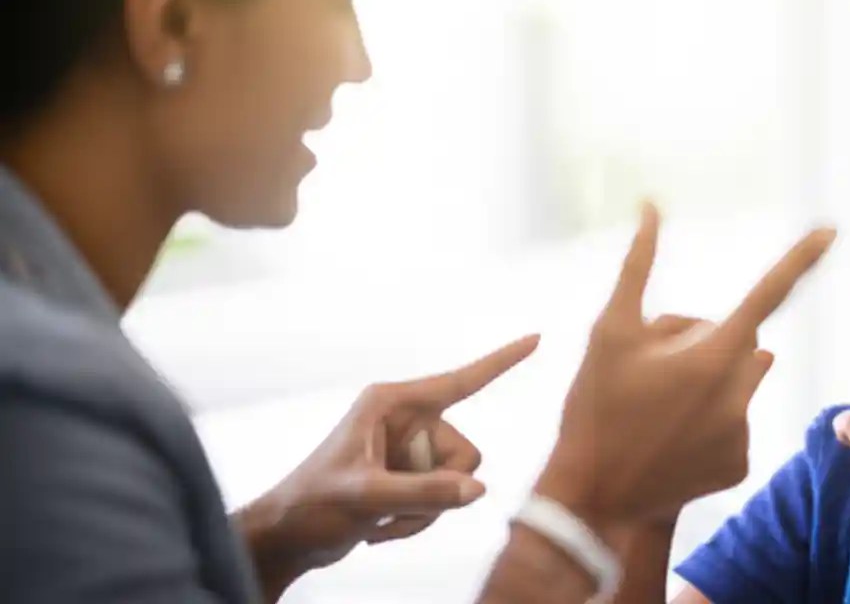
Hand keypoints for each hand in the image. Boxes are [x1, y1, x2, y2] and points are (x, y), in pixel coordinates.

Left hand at [237, 335, 538, 597]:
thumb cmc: (312, 506)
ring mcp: (408, 448)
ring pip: (457, 481)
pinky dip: (417, 519)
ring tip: (380, 519)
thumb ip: (425, 493)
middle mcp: (405, 419)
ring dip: (425, 511)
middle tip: (390, 506)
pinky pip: (443, 497)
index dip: (501, 360)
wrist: (286, 537)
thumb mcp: (366, 497)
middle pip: (464, 454)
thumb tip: (478, 489)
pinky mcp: (408, 474)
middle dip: (437, 490)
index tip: (536, 338)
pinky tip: (380, 526)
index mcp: (391, 403)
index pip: (459, 381)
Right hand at [536, 204, 834, 526]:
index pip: (768, 293)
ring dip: (712, 380)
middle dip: (707, 339)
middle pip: (740, 340)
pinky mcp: (741, 464)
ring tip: (660, 404)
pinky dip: (711, 421)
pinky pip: (735, 422)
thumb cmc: (595, 404)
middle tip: (654, 364)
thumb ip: (637, 264)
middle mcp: (739, 393)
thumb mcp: (609, 329)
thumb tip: (650, 207)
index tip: (832, 229)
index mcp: (712, 356)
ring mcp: (744, 433)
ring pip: (739, 381)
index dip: (800, 258)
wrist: (592, 494)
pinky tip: (673, 436)